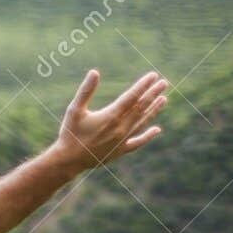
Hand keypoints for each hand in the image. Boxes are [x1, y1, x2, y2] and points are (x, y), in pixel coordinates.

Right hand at [52, 69, 167, 171]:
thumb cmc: (70, 133)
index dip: (143, 85)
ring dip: (154, 110)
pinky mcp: (121, 150)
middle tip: (164, 83)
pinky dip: (148, 135)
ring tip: (164, 99)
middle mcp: (121, 127)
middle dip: (153, 94)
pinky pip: (138, 141)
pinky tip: (157, 130)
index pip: (132, 96)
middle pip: (141, 107)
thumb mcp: (75, 109)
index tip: (153, 75)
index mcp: (111, 116)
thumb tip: (94, 72)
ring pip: (142, 122)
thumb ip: (86, 90)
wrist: (69, 160)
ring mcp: (123, 140)